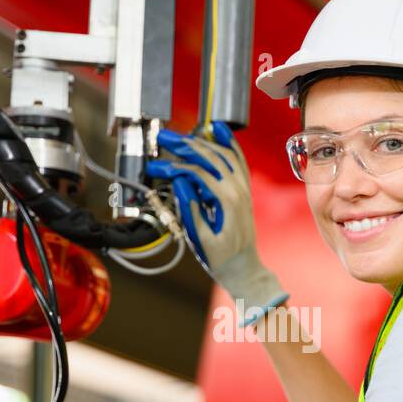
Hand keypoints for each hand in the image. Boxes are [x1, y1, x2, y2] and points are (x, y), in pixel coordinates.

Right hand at [145, 120, 288, 326]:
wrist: (245, 270)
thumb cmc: (221, 260)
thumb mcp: (201, 240)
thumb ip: (190, 210)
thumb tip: (180, 183)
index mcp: (228, 201)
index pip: (198, 173)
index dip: (175, 166)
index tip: (157, 165)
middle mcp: (239, 190)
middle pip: (212, 157)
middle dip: (186, 145)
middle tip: (165, 136)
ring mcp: (245, 189)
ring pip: (226, 155)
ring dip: (204, 141)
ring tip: (183, 134)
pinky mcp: (245, 191)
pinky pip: (239, 161)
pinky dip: (230, 145)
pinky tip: (220, 131)